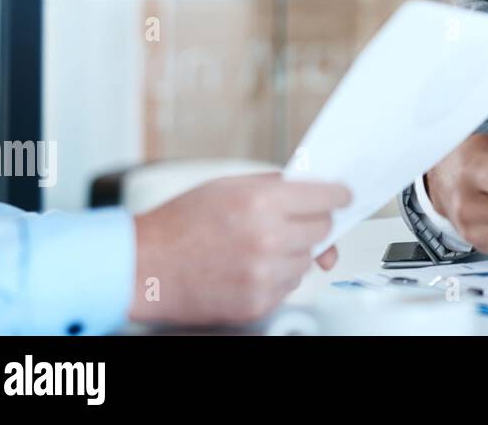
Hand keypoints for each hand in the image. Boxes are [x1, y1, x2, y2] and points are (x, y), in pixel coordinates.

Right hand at [129, 173, 351, 326]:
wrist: (143, 266)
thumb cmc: (180, 224)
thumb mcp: (229, 185)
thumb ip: (276, 186)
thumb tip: (315, 192)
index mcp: (262, 202)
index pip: (327, 197)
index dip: (338, 196)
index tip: (344, 197)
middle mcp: (268, 237)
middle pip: (324, 229)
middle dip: (314, 223)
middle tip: (292, 221)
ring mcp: (265, 273)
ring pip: (308, 260)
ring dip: (293, 252)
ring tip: (257, 246)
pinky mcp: (259, 302)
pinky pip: (290, 285)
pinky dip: (277, 276)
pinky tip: (248, 267)